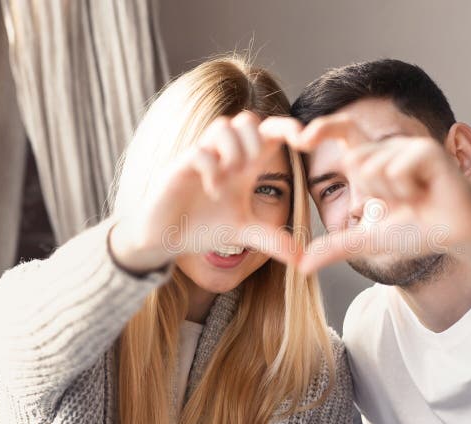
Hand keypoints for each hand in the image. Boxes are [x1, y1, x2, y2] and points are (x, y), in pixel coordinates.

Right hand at [110, 111, 303, 272]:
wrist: (165, 238)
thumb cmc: (204, 227)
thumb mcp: (245, 234)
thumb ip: (273, 240)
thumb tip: (302, 258)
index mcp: (243, 166)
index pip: (268, 133)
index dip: (287, 128)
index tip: (305, 137)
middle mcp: (224, 156)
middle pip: (247, 119)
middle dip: (257, 138)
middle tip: (252, 168)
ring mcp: (201, 158)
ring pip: (223, 126)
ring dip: (234, 151)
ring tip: (230, 180)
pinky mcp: (179, 167)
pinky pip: (199, 152)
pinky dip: (212, 168)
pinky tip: (213, 190)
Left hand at [293, 114, 470, 272]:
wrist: (454, 233)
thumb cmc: (415, 231)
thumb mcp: (367, 239)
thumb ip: (335, 247)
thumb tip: (301, 265)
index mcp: (373, 161)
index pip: (342, 134)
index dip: (322, 129)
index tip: (298, 136)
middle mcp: (388, 148)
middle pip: (353, 161)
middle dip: (372, 192)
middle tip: (401, 202)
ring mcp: (407, 146)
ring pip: (373, 166)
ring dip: (392, 194)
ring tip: (415, 197)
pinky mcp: (424, 149)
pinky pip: (395, 169)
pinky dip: (407, 190)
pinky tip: (426, 192)